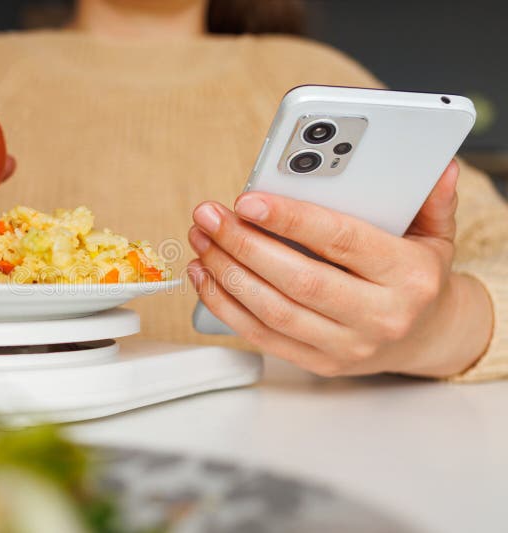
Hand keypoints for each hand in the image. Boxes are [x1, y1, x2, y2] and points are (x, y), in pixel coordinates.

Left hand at [187, 161, 492, 377]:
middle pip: (298, 280)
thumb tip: (436, 165)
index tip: (248, 200)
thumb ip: (430, 200)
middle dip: (244, 245)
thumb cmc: (418, 278)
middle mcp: (379, 316)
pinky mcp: (319, 363)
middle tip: (209, 216)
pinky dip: (225, 305)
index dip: (291, 220)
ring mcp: (347, 345)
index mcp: (408, 276)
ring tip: (202, 239)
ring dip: (227, 274)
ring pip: (273, 311)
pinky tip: (206, 275)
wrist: (426, 337)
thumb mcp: (435, 235)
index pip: (342, 242)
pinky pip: (262, 336)